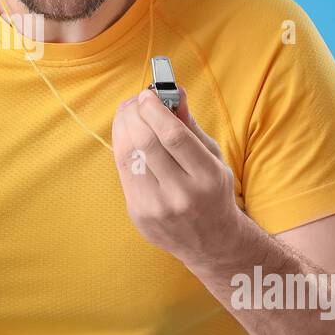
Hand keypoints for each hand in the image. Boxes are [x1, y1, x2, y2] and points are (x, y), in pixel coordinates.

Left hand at [111, 86, 240, 266]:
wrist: (211, 243)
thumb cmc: (213, 192)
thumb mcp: (213, 158)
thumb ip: (190, 125)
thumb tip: (174, 91)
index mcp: (207, 177)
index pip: (173, 136)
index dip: (154, 109)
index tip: (148, 95)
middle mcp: (182, 194)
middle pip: (145, 143)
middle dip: (134, 114)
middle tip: (135, 102)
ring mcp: (157, 207)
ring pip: (128, 156)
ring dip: (123, 127)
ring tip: (128, 114)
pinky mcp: (138, 214)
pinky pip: (122, 172)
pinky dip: (121, 148)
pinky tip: (126, 136)